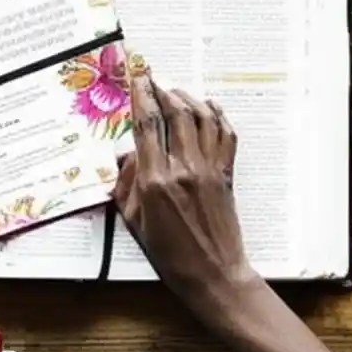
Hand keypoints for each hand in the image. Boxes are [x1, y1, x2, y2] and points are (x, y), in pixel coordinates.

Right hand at [112, 72, 249, 298]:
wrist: (213, 275)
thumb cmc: (170, 255)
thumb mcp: (133, 222)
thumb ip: (126, 185)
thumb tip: (126, 155)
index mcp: (155, 181)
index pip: (146, 125)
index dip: (140, 95)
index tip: (136, 77)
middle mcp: (183, 169)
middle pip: (175, 113)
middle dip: (162, 90)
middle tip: (152, 79)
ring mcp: (208, 170)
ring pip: (202, 118)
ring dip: (187, 98)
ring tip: (175, 91)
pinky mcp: (226, 175)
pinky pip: (226, 135)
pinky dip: (218, 115)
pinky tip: (209, 106)